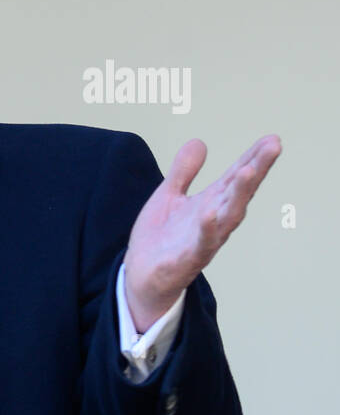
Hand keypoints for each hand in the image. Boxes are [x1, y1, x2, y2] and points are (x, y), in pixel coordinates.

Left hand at [123, 134, 281, 331]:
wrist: (141, 276)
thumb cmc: (160, 238)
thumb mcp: (168, 196)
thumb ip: (183, 172)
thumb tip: (199, 142)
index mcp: (210, 203)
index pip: (236, 177)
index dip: (254, 158)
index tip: (272, 138)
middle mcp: (214, 220)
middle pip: (240, 192)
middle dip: (256, 169)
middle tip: (273, 147)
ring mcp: (203, 239)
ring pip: (228, 216)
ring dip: (239, 194)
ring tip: (248, 170)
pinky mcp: (186, 259)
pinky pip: (201, 244)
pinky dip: (207, 229)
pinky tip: (210, 213)